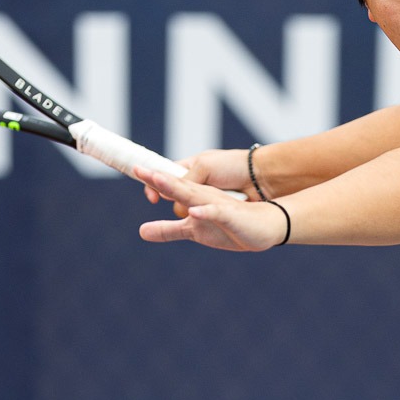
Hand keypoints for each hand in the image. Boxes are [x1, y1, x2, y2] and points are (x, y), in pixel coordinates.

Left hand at [137, 168, 290, 251]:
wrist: (266, 226)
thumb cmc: (230, 226)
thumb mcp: (193, 231)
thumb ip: (168, 230)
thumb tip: (141, 231)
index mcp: (194, 198)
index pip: (170, 186)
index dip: (152, 180)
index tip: (133, 169)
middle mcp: (203, 197)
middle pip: (178, 185)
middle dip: (159, 178)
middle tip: (137, 168)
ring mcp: (217, 205)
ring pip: (194, 195)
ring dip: (177, 188)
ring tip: (159, 180)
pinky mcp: (231, 216)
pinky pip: (217, 213)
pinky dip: (206, 212)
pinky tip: (194, 212)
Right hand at [143, 148, 251, 210]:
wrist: (260, 178)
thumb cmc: (234, 167)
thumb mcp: (205, 167)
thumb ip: (186, 181)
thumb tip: (175, 200)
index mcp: (191, 169)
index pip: (164, 175)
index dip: (154, 182)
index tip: (152, 194)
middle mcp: (195, 185)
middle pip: (171, 192)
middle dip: (165, 194)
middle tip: (161, 197)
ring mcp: (205, 200)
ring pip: (184, 208)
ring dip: (184, 207)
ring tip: (182, 206)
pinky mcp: (216, 213)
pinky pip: (201, 217)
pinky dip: (200, 216)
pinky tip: (196, 216)